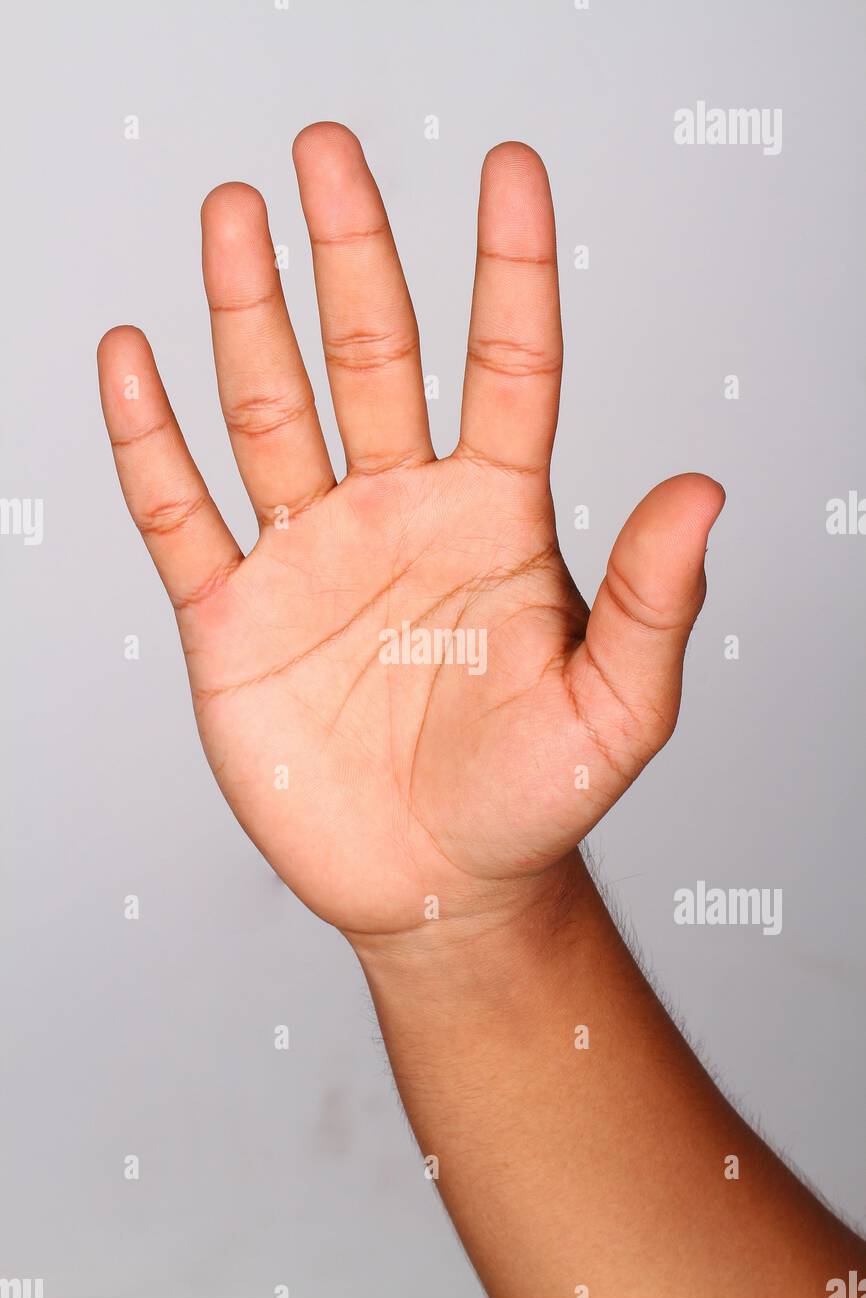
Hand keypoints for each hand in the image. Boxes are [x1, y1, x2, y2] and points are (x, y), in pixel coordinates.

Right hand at [97, 124, 722, 936]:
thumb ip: (654, 602)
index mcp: (497, 519)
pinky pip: (183, 516)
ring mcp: (312, 560)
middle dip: (351, 253)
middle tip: (330, 150)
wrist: (441, 884)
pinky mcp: (235, 620)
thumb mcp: (616, 710)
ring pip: (271, 412)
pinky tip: (135, 363)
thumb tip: (703, 489)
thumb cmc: (536, 799)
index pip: (509, 368)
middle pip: (372, 359)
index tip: (508, 169)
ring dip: (249, 314)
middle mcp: (400, 515)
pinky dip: (151, 444)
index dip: (510, 269)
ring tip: (234, 213)